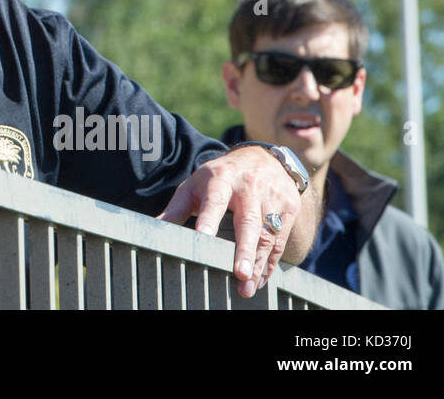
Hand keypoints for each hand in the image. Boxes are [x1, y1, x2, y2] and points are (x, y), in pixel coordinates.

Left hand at [156, 145, 300, 297]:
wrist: (261, 157)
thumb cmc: (219, 176)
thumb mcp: (196, 184)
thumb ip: (177, 208)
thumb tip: (154, 228)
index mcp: (220, 178)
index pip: (214, 201)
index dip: (208, 219)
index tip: (203, 237)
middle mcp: (249, 187)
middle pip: (248, 221)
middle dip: (244, 249)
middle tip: (239, 274)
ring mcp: (272, 196)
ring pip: (267, 234)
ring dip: (258, 264)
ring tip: (247, 287)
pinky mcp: (289, 207)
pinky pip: (280, 239)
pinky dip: (270, 262)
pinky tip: (260, 278)